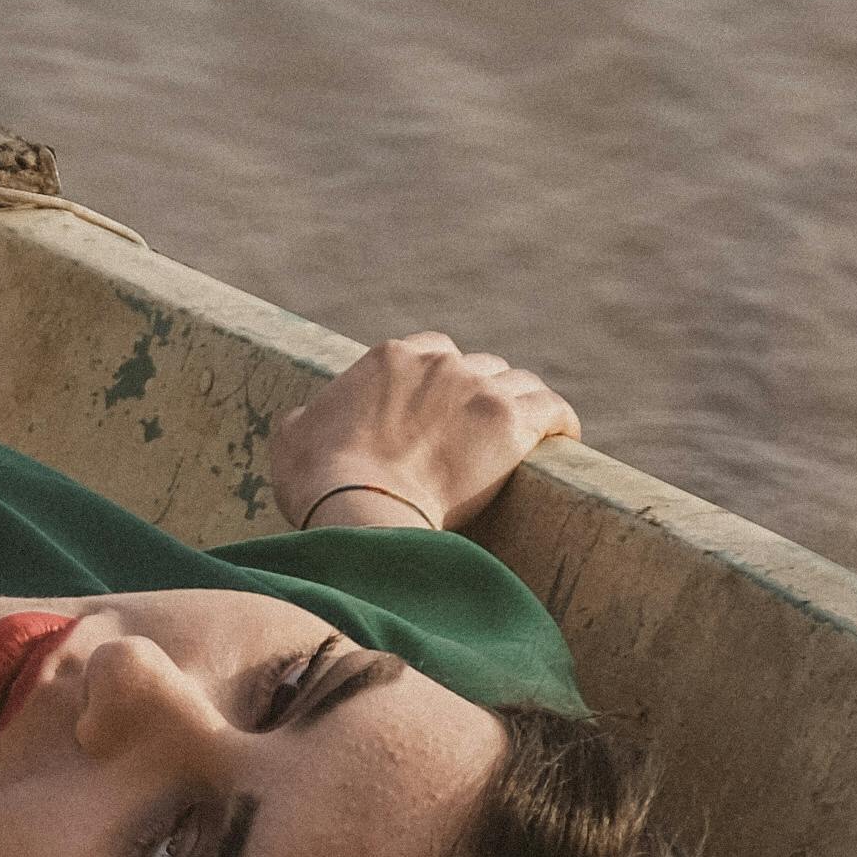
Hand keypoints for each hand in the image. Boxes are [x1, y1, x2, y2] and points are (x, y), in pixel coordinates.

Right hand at [268, 333, 580, 538]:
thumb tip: (309, 420)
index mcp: (390, 357)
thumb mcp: (293, 436)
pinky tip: (563, 437)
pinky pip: (554, 409)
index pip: (433, 352)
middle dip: (479, 395)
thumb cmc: (320, 479)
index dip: (440, 380)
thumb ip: (308, 417)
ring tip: (527, 433)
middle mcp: (440, 362)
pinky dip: (560, 421)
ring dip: (521, 405)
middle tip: (479, 431)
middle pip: (479, 367)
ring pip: (519, 384)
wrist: (360, 505)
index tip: (442, 407)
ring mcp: (479, 389)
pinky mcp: (512, 423)